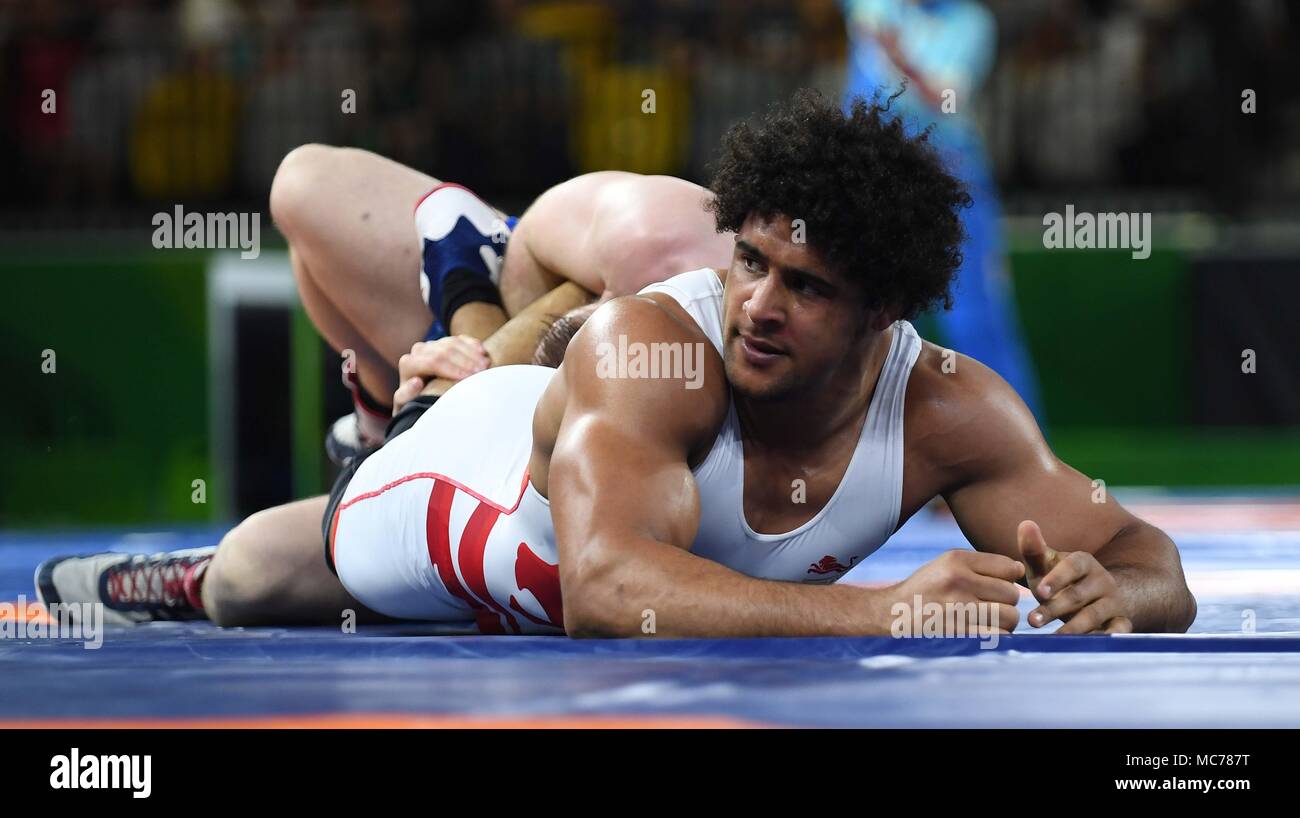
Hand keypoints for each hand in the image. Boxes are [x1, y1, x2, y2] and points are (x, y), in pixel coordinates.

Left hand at [392, 336, 489, 412]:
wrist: (419, 398)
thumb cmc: (413, 405)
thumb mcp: (406, 405)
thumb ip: (406, 395)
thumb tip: (416, 381)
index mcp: (409, 364)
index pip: (433, 361)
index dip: (452, 369)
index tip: (468, 378)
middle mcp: (419, 351)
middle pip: (445, 350)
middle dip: (465, 361)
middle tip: (482, 372)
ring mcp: (433, 344)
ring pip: (453, 342)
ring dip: (472, 354)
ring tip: (486, 365)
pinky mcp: (444, 343)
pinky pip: (460, 339)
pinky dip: (473, 345)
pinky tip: (483, 353)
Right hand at [888, 550, 1023, 634]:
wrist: (894, 613)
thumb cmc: (927, 588)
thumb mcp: (946, 564)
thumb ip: (981, 564)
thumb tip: (1020, 571)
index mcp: (956, 560)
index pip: (1008, 567)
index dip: (1009, 578)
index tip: (998, 585)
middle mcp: (958, 581)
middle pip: (1012, 594)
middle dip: (1007, 602)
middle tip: (992, 606)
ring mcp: (959, 609)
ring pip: (1009, 616)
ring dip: (1005, 621)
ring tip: (990, 620)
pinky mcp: (959, 634)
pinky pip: (999, 636)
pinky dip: (996, 636)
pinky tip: (982, 632)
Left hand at [1018, 520, 1133, 633]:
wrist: (1102, 597)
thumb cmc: (1062, 581)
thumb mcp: (1047, 566)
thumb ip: (1034, 550)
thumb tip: (1025, 524)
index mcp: (1084, 562)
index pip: (1073, 567)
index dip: (1057, 578)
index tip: (1039, 591)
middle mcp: (1102, 581)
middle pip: (1078, 595)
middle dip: (1055, 608)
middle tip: (1032, 621)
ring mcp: (1114, 602)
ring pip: (1095, 615)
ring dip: (1074, 628)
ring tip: (1053, 639)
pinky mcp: (1121, 622)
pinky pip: (1118, 630)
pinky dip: (1108, 637)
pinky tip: (1092, 645)